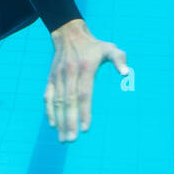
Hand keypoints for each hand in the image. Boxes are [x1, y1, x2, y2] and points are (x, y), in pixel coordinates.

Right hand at [44, 19, 128, 142]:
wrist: (69, 34)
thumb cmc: (94, 46)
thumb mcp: (110, 48)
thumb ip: (119, 59)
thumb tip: (126, 73)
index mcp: (85, 68)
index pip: (84, 94)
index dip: (84, 112)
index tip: (86, 129)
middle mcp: (69, 73)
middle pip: (69, 101)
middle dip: (69, 122)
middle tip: (72, 140)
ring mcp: (58, 77)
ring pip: (57, 102)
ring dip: (59, 121)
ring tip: (63, 138)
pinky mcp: (51, 78)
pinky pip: (48, 97)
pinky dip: (49, 111)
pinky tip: (53, 124)